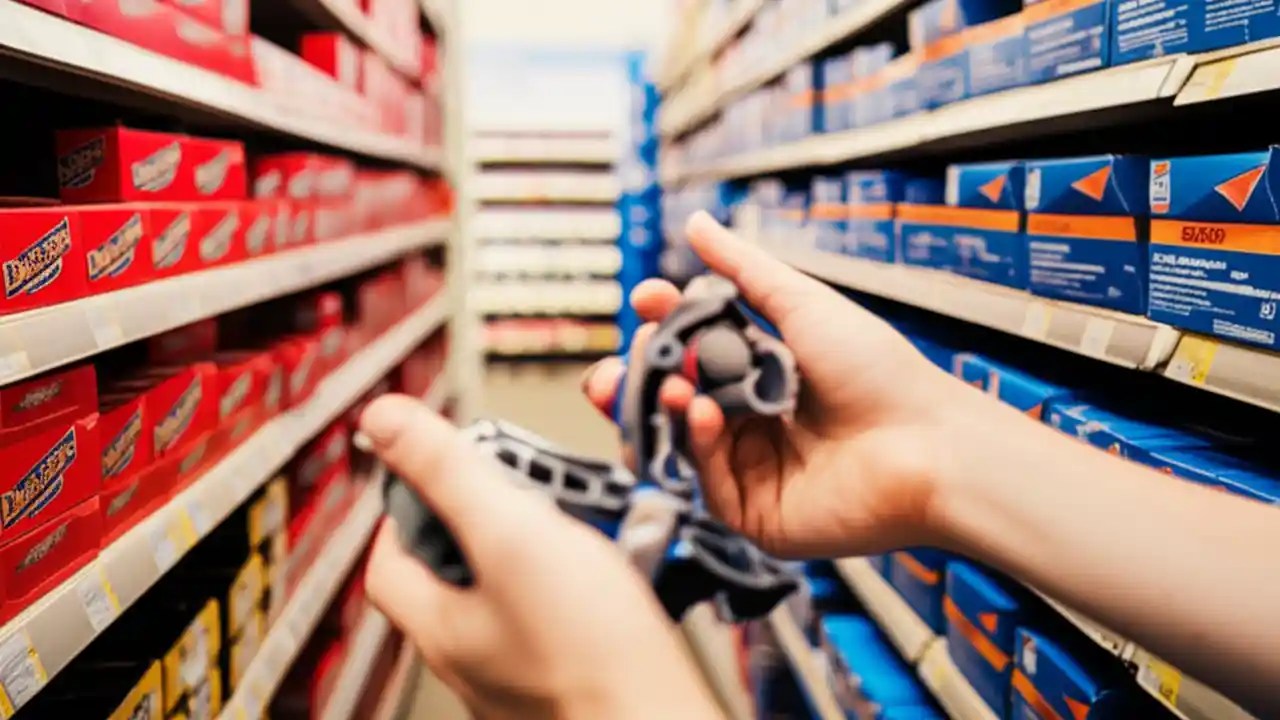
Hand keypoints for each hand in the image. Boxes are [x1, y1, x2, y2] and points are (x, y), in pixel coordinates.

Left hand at [359, 395, 720, 719]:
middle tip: (520, 490)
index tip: (433, 476)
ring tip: (580, 522)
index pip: (388, 564)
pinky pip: (562, 622)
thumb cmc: (592, 651)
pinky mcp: (574, 682)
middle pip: (453, 577)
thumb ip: (448, 473)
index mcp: (441, 627)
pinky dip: (582, 587)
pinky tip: (617, 570)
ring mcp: (524, 678)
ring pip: (512, 598)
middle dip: (484, 523)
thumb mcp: (511, 534)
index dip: (403, 511)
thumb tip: (383, 419)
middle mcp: (475, 661)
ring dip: (540, 553)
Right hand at [586, 212, 992, 558]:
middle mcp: (750, 422)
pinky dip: (699, 444)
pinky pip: (705, 479)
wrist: (927, 444)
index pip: (689, 350)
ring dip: (664, 408)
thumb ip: (742, 268)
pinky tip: (708, 415)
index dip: (662, 326)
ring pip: (679, 441)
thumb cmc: (879, 372)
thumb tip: (696, 220)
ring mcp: (750, 470)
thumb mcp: (802, 305)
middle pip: (672, 399)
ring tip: (673, 386)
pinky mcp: (754, 514)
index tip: (646, 299)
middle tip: (631, 357)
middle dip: (639, 376)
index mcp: (761, 374)